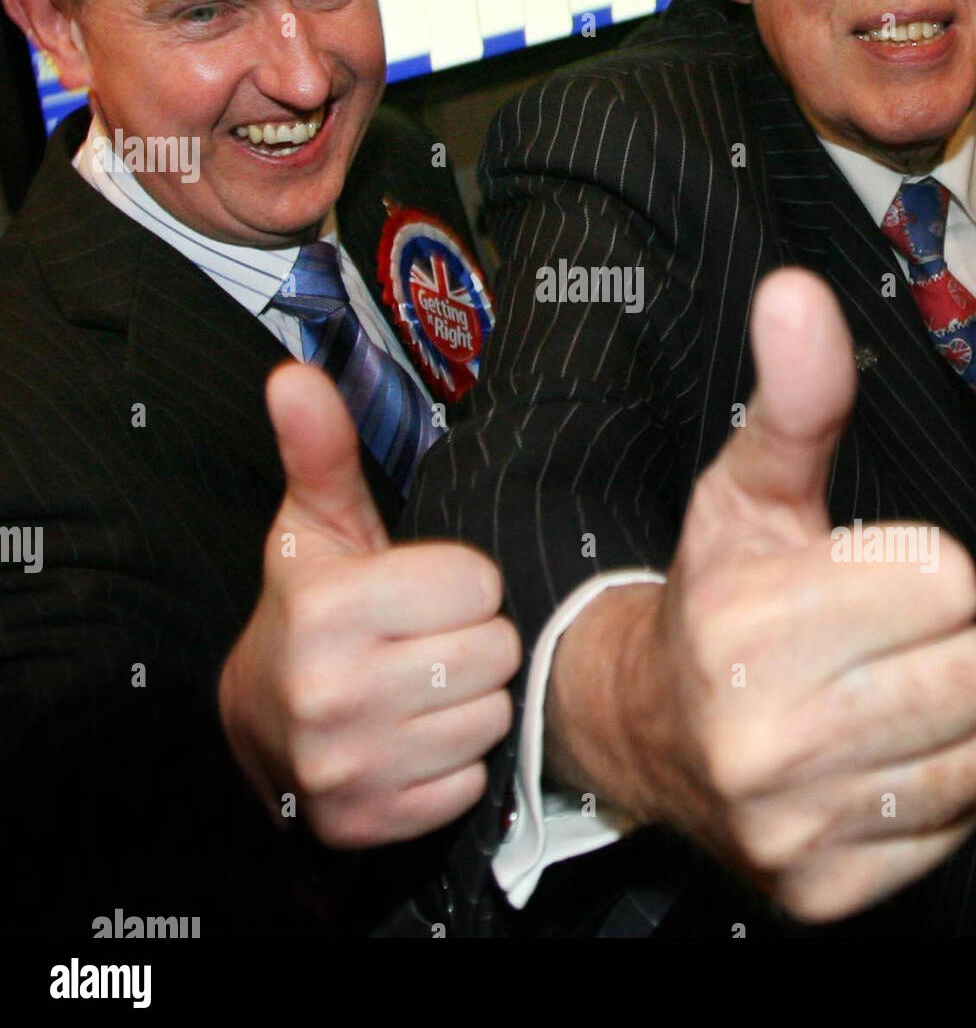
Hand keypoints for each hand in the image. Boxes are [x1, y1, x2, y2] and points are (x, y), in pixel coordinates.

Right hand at [218, 362, 519, 846]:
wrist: (257, 725)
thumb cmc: (305, 609)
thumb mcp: (314, 526)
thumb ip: (319, 450)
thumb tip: (293, 374)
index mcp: (330, 608)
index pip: (477, 582)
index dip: (457, 581)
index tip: (420, 588)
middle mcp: (336, 693)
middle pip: (497, 649)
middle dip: (471, 637)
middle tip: (425, 637)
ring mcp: (353, 768)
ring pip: (493, 716)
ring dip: (469, 699)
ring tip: (421, 683)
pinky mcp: (373, 821)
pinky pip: (473, 779)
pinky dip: (454, 760)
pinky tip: (414, 735)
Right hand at [550, 268, 975, 920]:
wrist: (645, 731)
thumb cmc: (709, 597)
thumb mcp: (746, 489)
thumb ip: (793, 397)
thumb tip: (798, 292)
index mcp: (749, 626)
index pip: (948, 580)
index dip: (913, 566)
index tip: (858, 574)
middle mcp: (766, 738)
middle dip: (932, 639)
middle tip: (864, 638)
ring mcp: (796, 824)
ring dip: (937, 712)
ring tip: (865, 694)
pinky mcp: (823, 888)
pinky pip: (954, 818)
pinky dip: (924, 785)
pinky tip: (862, 758)